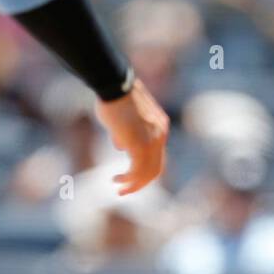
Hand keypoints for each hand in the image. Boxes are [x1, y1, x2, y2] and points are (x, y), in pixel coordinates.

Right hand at [94, 79, 169, 194]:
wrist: (114, 83)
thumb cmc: (114, 97)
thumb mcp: (123, 119)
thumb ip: (125, 133)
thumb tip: (121, 147)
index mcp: (160, 126)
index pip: (157, 155)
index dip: (144, 169)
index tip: (128, 175)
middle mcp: (160, 134)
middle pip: (156, 168)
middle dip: (140, 182)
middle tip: (125, 190)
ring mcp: (152, 140)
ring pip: (147, 173)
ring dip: (133, 185)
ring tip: (119, 189)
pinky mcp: (140, 144)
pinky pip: (137, 170)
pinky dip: (128, 180)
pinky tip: (116, 180)